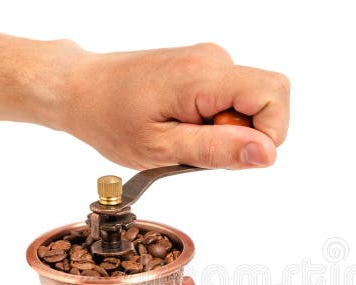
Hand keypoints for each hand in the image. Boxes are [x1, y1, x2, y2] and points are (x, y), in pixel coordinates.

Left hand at [56, 43, 289, 169]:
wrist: (81, 88)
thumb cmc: (110, 118)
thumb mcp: (162, 148)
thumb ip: (218, 150)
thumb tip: (267, 154)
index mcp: (203, 76)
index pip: (273, 94)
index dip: (266, 134)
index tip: (229, 151)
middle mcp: (213, 59)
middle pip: (269, 98)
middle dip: (248, 135)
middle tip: (200, 145)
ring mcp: (210, 60)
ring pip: (251, 103)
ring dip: (228, 131)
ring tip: (184, 136)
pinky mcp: (205, 67)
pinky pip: (234, 99)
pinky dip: (217, 122)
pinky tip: (184, 126)